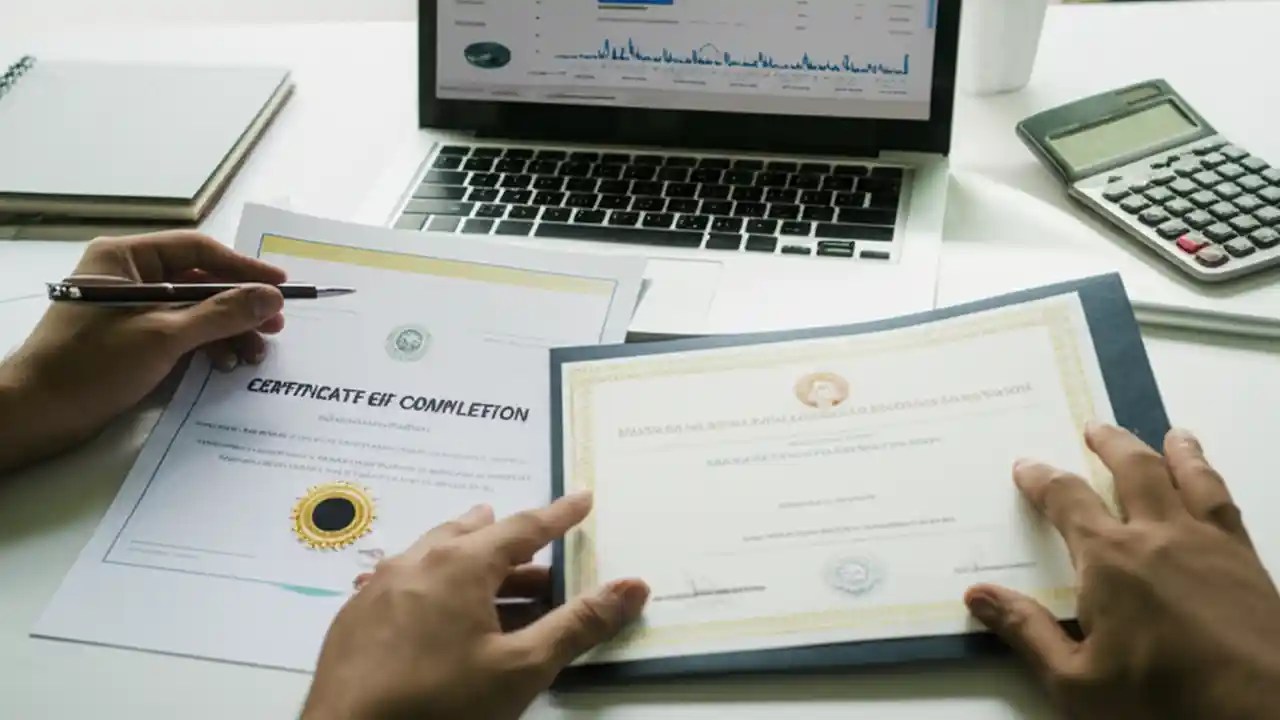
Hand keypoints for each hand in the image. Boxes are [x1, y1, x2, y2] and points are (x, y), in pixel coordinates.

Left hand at [0, 231, 286, 471]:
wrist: (38, 415)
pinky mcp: (133, 341)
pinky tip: (227, 364)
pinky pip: (182, 334)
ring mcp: (132, 310)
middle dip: (239, 306)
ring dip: (228, 331)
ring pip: (195, 311)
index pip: (197, 251)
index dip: (242, 267)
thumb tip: (272, 298)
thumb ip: (222, 314)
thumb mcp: (164, 336)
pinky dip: (207, 347)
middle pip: (200, 281)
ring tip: (256, 353)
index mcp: (125, 259)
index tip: (280, 285)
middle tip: (275, 326)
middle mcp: (129, 277)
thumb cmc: (92, 364)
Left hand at [302, 493, 648, 719]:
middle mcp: (417, 561)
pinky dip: (434, 583)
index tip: (582, 500)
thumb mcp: (521, 668)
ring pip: (433, 554)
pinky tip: (434, 608)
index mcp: (461, 564)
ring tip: (488, 568)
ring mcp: (379, 587)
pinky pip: (404, 581)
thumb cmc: (441, 703)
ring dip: (470, 557)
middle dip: (509, 538)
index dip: (558, 516)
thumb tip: (633, 585)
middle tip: (537, 545)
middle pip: (473, 533)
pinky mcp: (355, 617)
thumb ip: (578, 624)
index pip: (523, 527)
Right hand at [965, 424, 1279, 719]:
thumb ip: (1027, 632)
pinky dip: (1214, 481)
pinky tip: (1212, 485)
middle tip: (1094, 427)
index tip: (1027, 467)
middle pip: (1134, 471)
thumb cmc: (1166, 703)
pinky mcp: (1249, 563)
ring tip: (1171, 434)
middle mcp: (1160, 537)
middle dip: (1110, 446)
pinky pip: (1227, 505)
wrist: (1265, 716)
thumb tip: (978, 595)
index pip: (1067, 501)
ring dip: (1174, 451)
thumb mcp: (1077, 684)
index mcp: (1110, 561)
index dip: (1042, 480)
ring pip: (1190, 478)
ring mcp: (1211, 545)